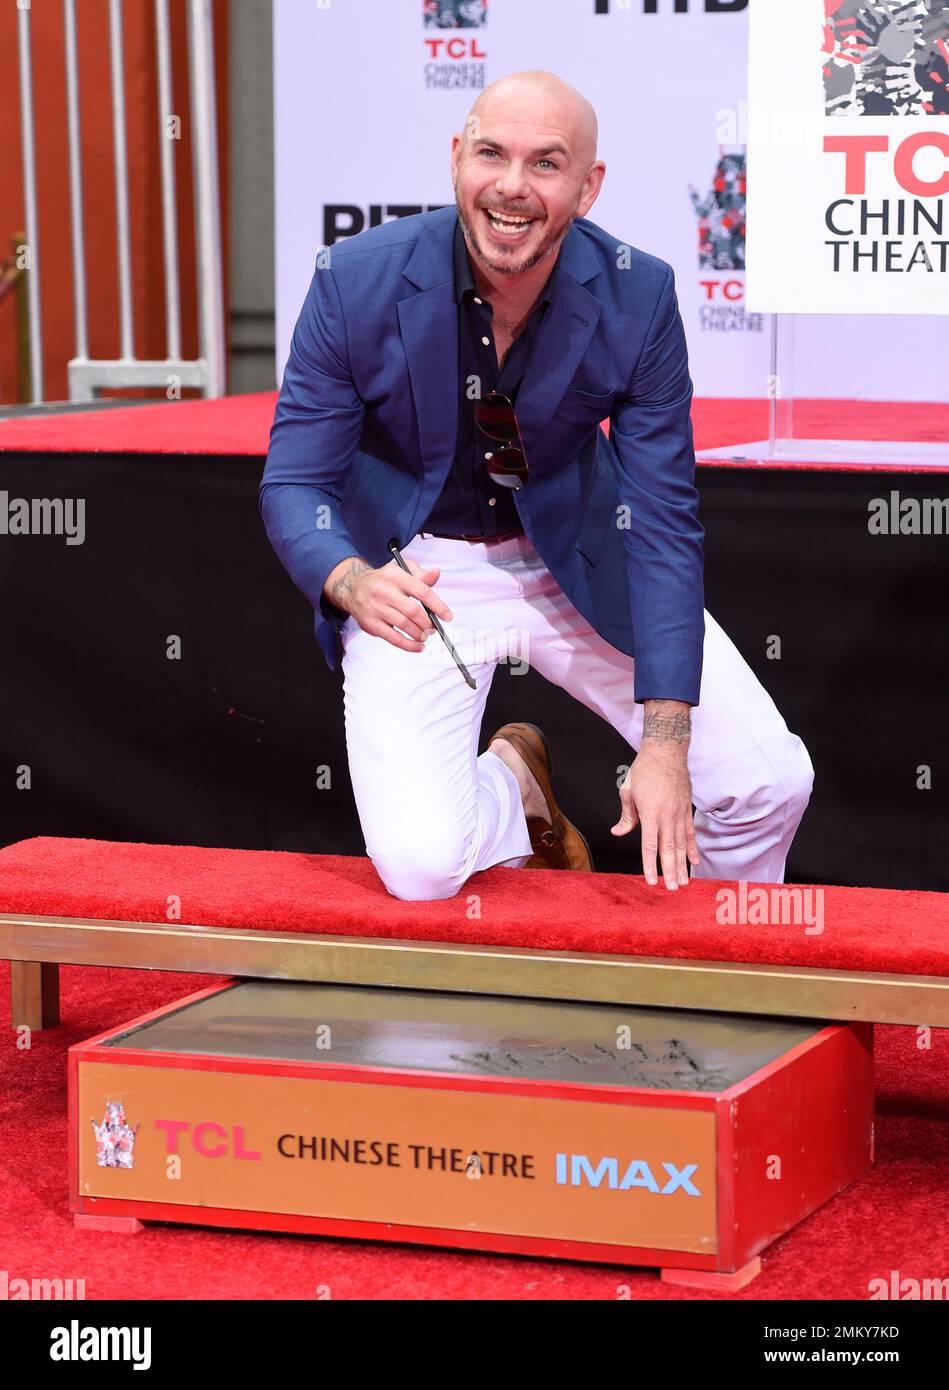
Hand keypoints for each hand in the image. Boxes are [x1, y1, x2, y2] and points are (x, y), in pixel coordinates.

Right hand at [325, 556, 452, 651]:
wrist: (353, 587)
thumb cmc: (384, 580)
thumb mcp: (401, 570)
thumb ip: (421, 574)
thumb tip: (436, 573)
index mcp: (395, 576)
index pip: (422, 591)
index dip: (438, 605)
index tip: (447, 617)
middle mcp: (383, 590)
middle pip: (413, 611)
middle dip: (428, 623)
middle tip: (433, 628)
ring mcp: (375, 607)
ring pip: (404, 625)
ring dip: (419, 634)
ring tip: (425, 636)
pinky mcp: (370, 623)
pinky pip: (393, 638)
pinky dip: (408, 645)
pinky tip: (418, 646)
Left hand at [611, 743, 698, 890]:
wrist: (666, 752)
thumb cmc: (644, 770)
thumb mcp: (628, 791)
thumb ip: (626, 816)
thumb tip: (618, 832)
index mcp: (650, 813)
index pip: (650, 846)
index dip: (650, 866)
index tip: (651, 881)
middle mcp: (667, 816)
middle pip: (668, 849)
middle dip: (670, 871)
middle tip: (673, 889)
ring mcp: (679, 814)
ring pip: (681, 845)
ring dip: (683, 865)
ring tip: (684, 882)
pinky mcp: (687, 810)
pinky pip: (691, 833)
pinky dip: (692, 849)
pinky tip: (695, 862)